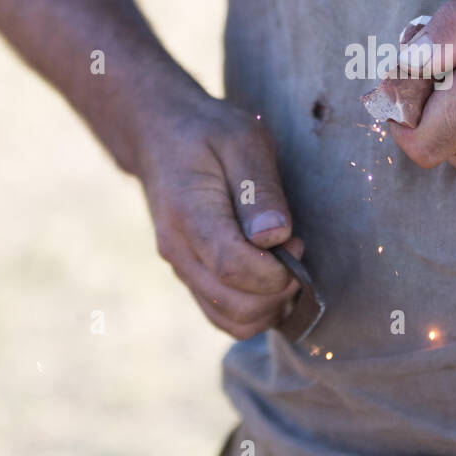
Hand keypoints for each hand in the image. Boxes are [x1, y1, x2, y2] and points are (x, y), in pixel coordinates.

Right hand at [130, 91, 302, 339]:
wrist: (159, 136)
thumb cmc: (207, 132)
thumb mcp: (244, 140)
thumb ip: (260, 190)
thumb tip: (276, 236)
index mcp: (189, 215)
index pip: (235, 269)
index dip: (278, 268)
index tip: (297, 241)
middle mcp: (179, 252)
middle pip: (237, 306)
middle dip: (280, 289)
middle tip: (294, 249)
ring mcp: (181, 269)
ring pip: (233, 322)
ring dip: (271, 304)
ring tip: (283, 263)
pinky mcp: (190, 277)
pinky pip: (225, 316)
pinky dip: (256, 308)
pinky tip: (271, 274)